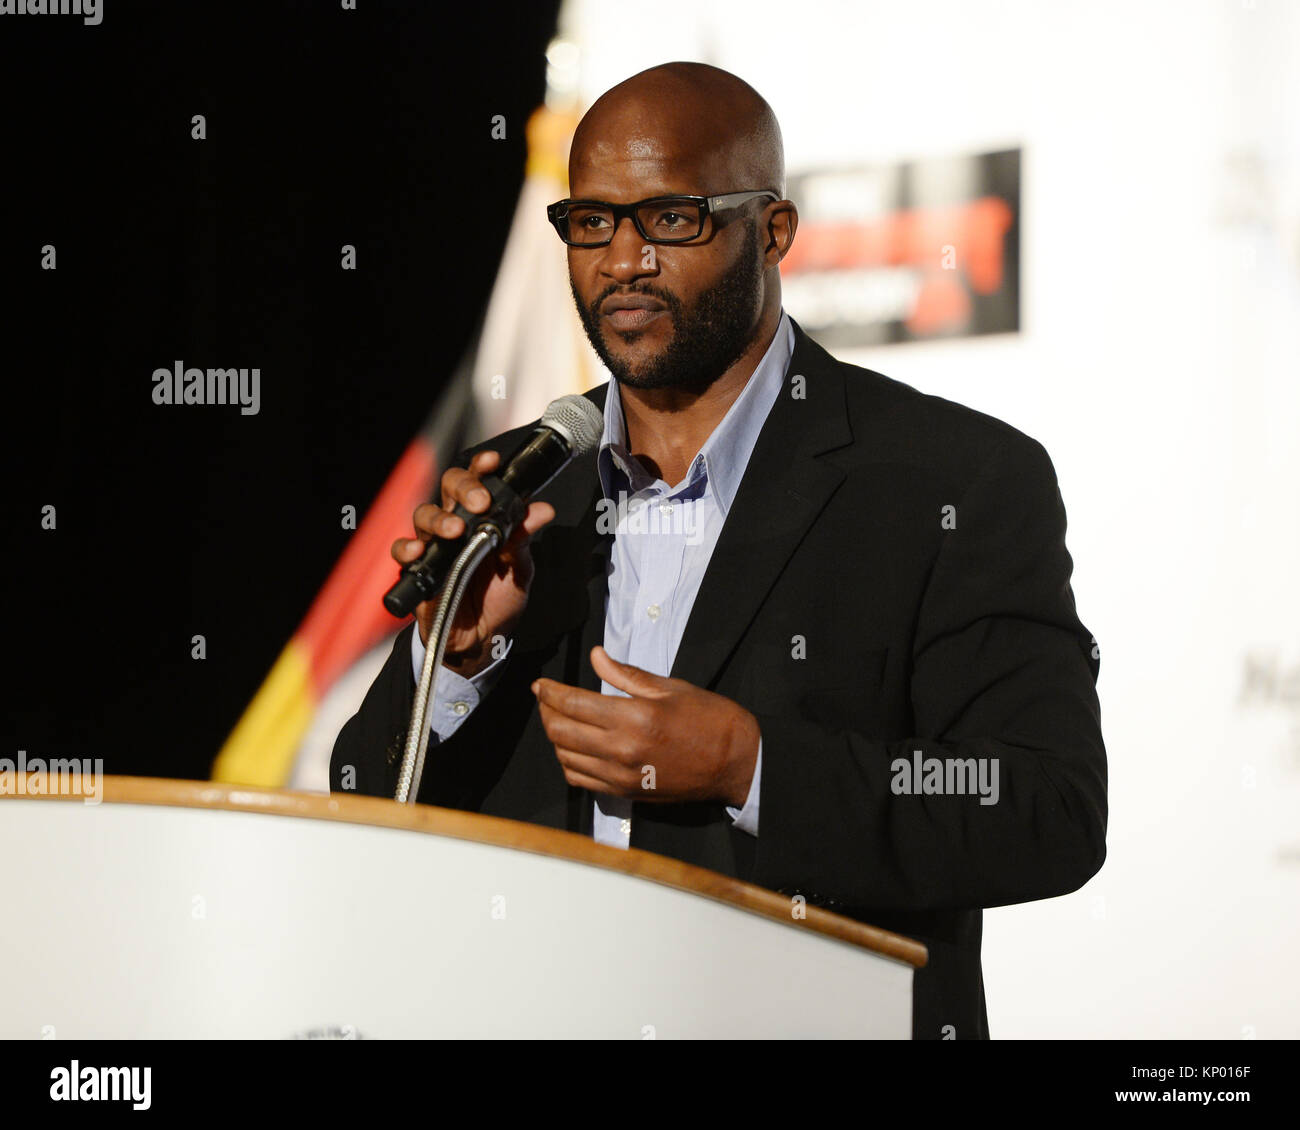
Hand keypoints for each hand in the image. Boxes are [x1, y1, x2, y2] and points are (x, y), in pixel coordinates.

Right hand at [391, 450, 555, 676]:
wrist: (482, 642)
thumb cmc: (499, 602)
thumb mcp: (520, 571)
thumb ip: (524, 541)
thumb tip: (541, 511)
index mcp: (483, 520)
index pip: (479, 483)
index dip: (482, 468)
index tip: (492, 463)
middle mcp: (456, 526)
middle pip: (449, 489)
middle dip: (464, 487)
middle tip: (481, 501)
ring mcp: (436, 547)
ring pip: (424, 514)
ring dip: (439, 518)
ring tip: (456, 530)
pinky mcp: (419, 571)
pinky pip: (403, 552)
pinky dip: (408, 549)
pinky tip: (421, 552)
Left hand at [531, 646, 760, 807]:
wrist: (736, 762)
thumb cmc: (709, 719)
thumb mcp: (671, 688)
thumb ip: (626, 675)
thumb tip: (596, 656)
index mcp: (634, 718)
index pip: (574, 704)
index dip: (550, 692)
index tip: (540, 684)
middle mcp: (622, 750)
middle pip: (561, 732)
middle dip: (546, 712)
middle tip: (545, 698)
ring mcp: (622, 776)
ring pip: (566, 757)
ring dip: (555, 737)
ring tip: (559, 720)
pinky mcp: (626, 792)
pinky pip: (581, 780)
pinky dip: (569, 762)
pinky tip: (574, 748)